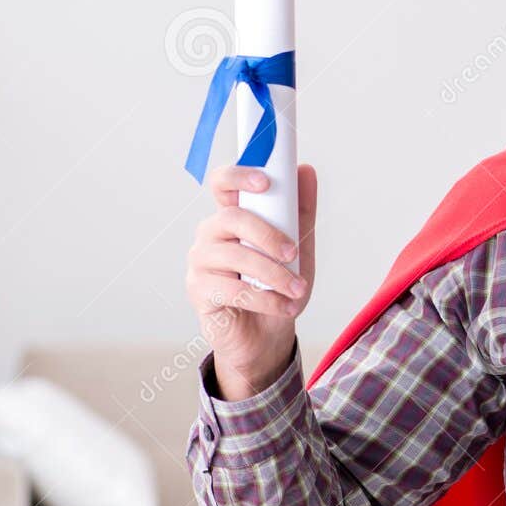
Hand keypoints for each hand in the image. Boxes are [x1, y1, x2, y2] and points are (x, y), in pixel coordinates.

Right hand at [185, 163, 316, 397]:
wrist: (267, 334)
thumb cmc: (277, 286)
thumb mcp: (298, 247)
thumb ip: (300, 211)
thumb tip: (305, 170)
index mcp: (233, 217)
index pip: (222, 183)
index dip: (238, 176)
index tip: (265, 183)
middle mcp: (211, 235)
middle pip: (231, 218)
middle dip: (267, 235)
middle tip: (292, 252)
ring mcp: (201, 262)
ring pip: (233, 256)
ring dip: (272, 273)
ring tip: (297, 289)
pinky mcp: (199, 291)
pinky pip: (231, 289)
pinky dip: (265, 299)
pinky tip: (285, 307)